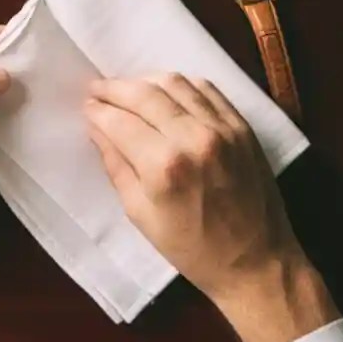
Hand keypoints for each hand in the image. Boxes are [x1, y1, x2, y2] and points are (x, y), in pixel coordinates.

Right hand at [85, 74, 338, 341]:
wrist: (255, 260)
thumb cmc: (192, 249)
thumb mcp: (141, 215)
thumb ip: (117, 166)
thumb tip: (97, 129)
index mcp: (164, 167)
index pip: (120, 121)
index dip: (98, 111)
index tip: (86, 107)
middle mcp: (194, 137)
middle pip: (145, 93)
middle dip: (115, 88)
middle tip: (97, 89)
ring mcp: (222, 127)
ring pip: (175, 82)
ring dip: (145, 81)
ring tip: (128, 88)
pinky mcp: (242, 125)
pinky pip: (206, 88)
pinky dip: (181, 83)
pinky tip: (166, 91)